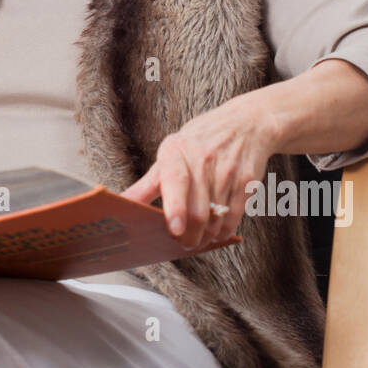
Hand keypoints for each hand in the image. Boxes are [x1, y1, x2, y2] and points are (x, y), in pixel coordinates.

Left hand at [121, 97, 276, 249]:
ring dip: (206, 237)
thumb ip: (147, 184)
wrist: (246, 123)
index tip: (174, 229)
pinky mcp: (246, 181)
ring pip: (215, 218)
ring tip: (197, 240)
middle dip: (189, 236)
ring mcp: (227, 171)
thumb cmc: (199, 142)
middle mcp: (203, 160)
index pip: (176, 181)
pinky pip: (234, 217)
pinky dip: (223, 231)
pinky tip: (216, 232)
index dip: (175, 208)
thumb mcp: (170, 154)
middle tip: (182, 244)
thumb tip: (121, 206)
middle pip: (197, 210)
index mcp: (177, 151)